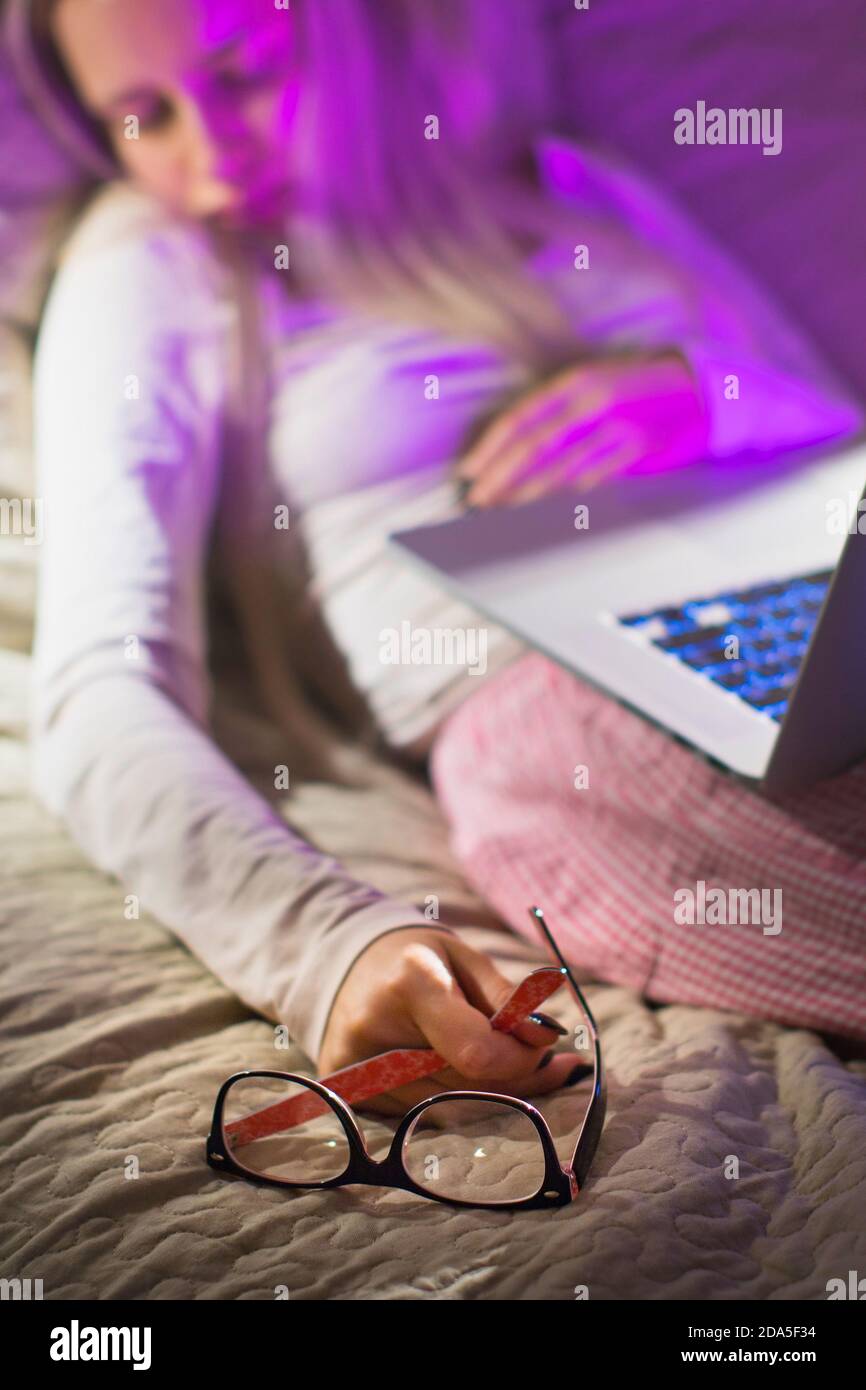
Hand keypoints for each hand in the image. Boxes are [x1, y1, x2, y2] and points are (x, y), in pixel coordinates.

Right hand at [318, 928, 581, 1115]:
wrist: (346, 969)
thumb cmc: (418, 960)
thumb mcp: (465, 958)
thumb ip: (507, 997)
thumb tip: (547, 1037)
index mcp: (409, 983)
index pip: (476, 1051)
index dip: (520, 1057)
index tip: (542, 1041)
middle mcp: (376, 1031)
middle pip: (468, 1082)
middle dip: (513, 1071)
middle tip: (538, 1051)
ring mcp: (357, 1070)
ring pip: (452, 1105)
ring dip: (491, 1089)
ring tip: (508, 1059)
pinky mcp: (353, 1095)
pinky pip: (426, 1112)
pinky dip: (457, 1097)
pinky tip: (469, 1073)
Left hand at [457, 350, 708, 506]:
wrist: (692, 385)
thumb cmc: (630, 385)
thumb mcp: (590, 383)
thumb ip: (554, 409)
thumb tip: (510, 447)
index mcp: (574, 380)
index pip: (520, 417)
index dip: (490, 447)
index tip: (468, 471)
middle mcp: (592, 401)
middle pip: (535, 446)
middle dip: (500, 476)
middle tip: (476, 499)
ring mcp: (616, 426)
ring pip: (561, 468)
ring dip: (526, 494)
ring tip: (500, 511)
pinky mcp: (638, 448)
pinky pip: (594, 478)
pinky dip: (567, 495)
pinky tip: (544, 511)